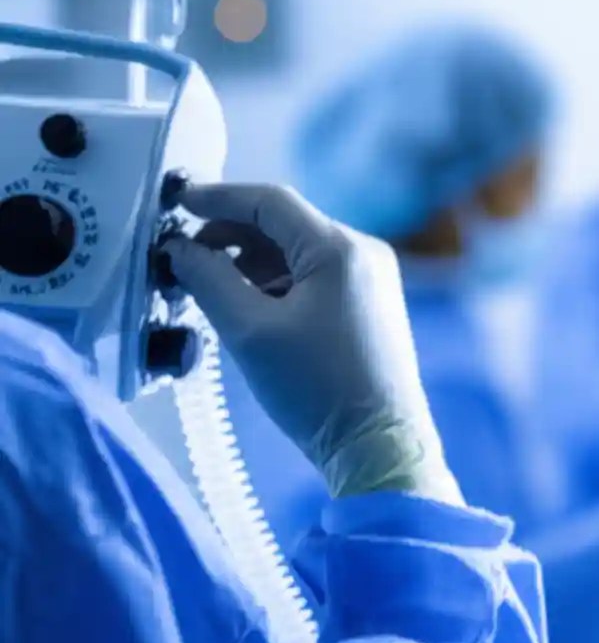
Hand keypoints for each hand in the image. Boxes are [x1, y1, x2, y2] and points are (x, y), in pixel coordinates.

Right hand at [161, 183, 462, 503]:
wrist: (378, 444)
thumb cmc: (317, 389)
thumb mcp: (249, 332)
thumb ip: (208, 280)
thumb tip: (177, 249)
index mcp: (340, 249)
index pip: (270, 201)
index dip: (218, 198)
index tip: (176, 203)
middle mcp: (363, 252)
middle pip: (284, 224)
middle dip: (229, 237)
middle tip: (183, 259)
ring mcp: (371, 278)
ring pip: (297, 251)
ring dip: (249, 263)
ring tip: (207, 289)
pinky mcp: (369, 303)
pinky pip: (314, 276)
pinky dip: (275, 283)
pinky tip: (245, 308)